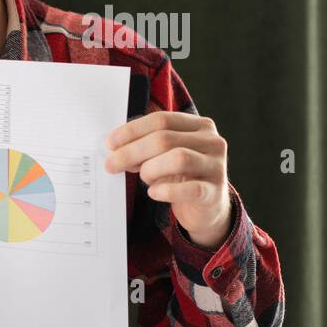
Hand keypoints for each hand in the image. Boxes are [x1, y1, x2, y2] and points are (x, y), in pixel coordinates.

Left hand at [104, 111, 231, 249]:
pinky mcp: (214, 191)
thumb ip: (144, 146)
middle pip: (165, 139)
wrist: (206, 206)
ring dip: (150, 170)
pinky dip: (166, 191)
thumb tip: (115, 147)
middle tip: (111, 165)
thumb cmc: (180, 176)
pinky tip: (153, 193)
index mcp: (198, 125)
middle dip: (131, 152)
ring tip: (144, 178)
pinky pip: (190, 188)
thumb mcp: (163, 155)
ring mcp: (216, 166)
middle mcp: (212, 142)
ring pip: (178, 159)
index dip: (132, 130)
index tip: (110, 143)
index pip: (161, 119)